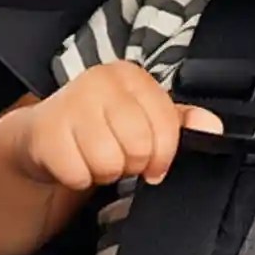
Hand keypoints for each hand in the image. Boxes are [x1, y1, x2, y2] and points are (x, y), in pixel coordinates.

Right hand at [15, 61, 222, 187]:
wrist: (43, 134)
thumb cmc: (98, 125)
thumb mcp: (143, 118)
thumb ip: (181, 122)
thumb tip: (212, 126)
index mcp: (130, 76)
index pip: (167, 127)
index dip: (164, 155)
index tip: (153, 163)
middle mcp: (99, 81)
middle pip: (138, 148)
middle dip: (130, 164)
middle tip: (117, 155)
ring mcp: (69, 104)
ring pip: (108, 164)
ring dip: (103, 173)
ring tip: (93, 157)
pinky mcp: (44, 132)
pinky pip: (78, 175)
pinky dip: (78, 178)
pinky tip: (73, 161)